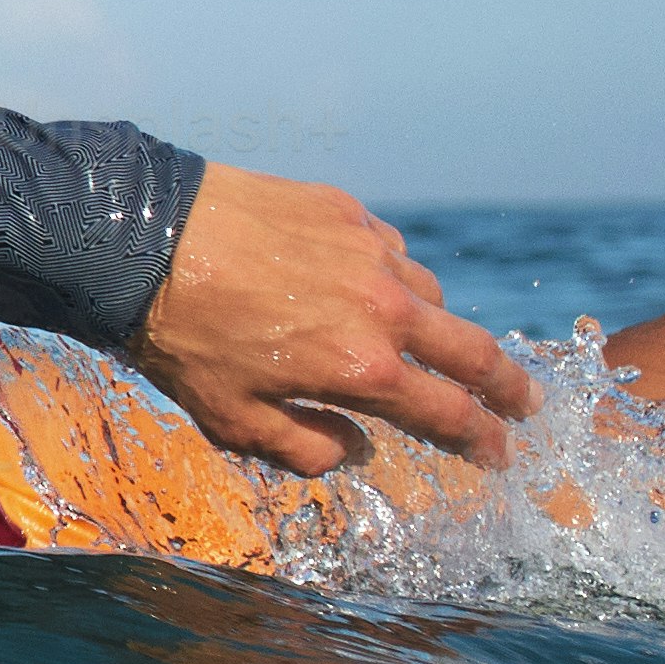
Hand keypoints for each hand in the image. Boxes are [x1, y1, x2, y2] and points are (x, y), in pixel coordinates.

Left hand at [137, 165, 536, 474]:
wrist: (137, 237)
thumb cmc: (180, 336)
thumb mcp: (234, 419)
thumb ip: (306, 447)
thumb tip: (357, 452)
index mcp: (364, 368)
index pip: (450, 415)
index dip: (483, 441)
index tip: (499, 454)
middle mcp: (383, 307)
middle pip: (474, 352)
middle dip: (508, 386)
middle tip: (526, 404)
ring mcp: (368, 251)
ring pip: (431, 296)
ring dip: (439, 325)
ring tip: (430, 342)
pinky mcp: (343, 209)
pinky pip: (389, 249)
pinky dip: (391, 274)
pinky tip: (369, 283)